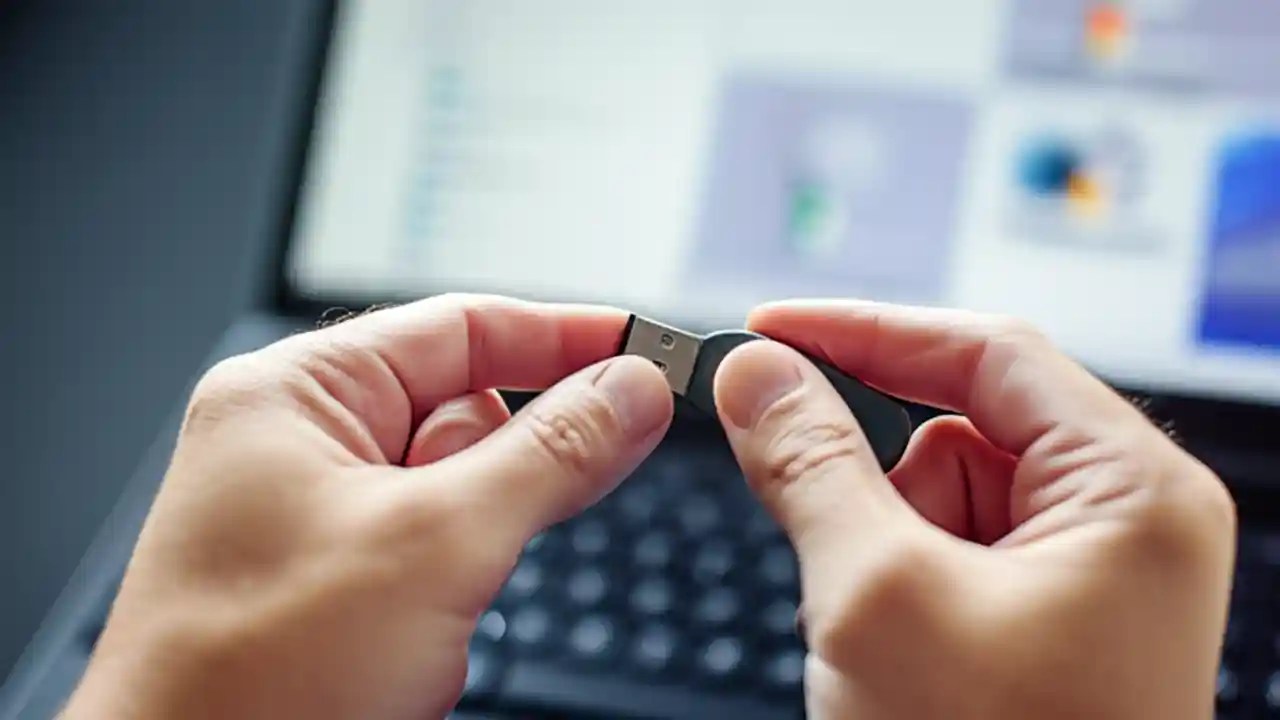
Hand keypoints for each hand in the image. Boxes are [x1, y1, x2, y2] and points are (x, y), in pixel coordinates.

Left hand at [62, 294, 672, 719]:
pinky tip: (426, 627)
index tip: (645, 352)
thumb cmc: (253, 679)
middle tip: (576, 483)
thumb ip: (552, 454)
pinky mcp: (336, 578)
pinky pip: (432, 546)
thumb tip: (630, 389)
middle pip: (464, 407)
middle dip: (516, 459)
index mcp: (295, 395)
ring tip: (442, 595)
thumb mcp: (439, 543)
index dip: (564, 336)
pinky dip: (456, 577)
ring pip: (454, 486)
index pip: (460, 327)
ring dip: (481, 533)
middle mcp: (298, 443)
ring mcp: (314, 514)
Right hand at [714, 300, 1234, 719]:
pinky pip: (951, 553)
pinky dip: (901, 581)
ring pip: (945, 496)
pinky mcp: (1051, 619)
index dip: (866, 331)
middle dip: (879, 477)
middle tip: (830, 533)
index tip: (771, 331)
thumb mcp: (877, 597)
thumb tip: (757, 374)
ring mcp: (1092, 574)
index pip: (984, 352)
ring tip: (887, 630)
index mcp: (1130, 491)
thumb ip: (809, 463)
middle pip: (962, 428)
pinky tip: (903, 649)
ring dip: (887, 543)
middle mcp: (1127, 522)